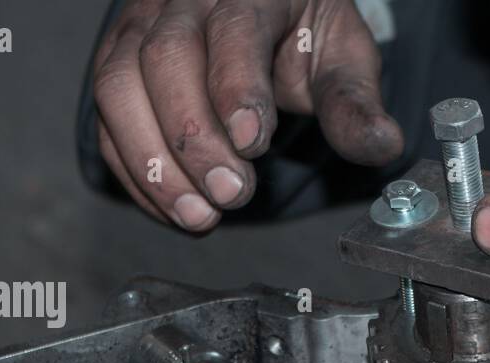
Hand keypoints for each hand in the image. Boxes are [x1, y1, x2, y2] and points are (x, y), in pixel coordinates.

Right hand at [92, 0, 402, 230]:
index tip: (252, 144)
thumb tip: (382, 144)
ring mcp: (139, 30)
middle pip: (166, 59)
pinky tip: (174, 207)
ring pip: (118, 86)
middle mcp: (182, 1)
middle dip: (195, 138)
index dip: (237, 87)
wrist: (258, 10)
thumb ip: (354, 103)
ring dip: (154, 162)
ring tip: (198, 214)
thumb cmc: (299, 34)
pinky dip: (136, 172)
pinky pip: (106, 120)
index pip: (235, 29)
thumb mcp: (340, 56)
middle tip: (232, 194)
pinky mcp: (116, 66)